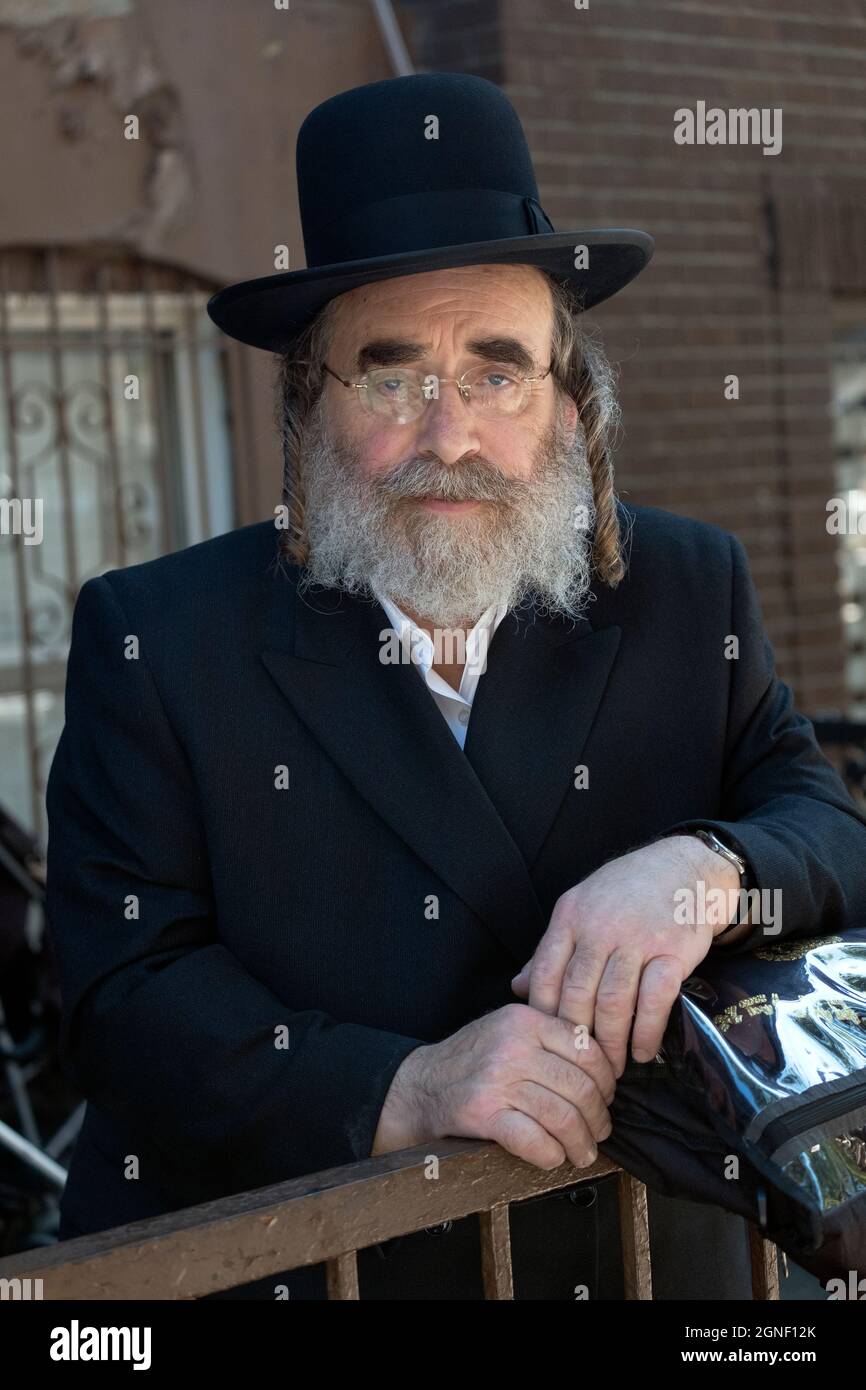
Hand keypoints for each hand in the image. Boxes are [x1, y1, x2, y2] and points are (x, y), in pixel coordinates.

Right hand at [371, 1002, 616, 1170]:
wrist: (420, 1086)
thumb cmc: (471, 1060)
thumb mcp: (508, 1028)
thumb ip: (549, 1035)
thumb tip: (605, 1061)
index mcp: (524, 1020)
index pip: (587, 1049)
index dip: (607, 1079)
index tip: (607, 1096)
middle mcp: (512, 1046)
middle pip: (580, 1087)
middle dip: (598, 1117)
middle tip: (600, 1131)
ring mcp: (497, 1080)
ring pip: (563, 1117)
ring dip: (580, 1143)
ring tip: (583, 1152)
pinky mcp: (483, 1114)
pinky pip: (534, 1140)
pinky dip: (551, 1155)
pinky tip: (553, 1157)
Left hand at [510, 835, 741, 1077]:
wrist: (684, 868)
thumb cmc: (626, 892)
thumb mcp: (580, 907)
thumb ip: (551, 949)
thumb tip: (517, 988)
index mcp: (570, 916)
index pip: (545, 973)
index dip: (544, 1013)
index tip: (549, 1041)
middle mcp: (600, 927)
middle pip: (577, 993)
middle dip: (577, 1036)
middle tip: (581, 1063)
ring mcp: (637, 939)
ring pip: (613, 1002)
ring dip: (611, 1042)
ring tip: (612, 1066)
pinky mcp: (672, 952)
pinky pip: (655, 1001)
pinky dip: (647, 1032)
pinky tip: (643, 1051)